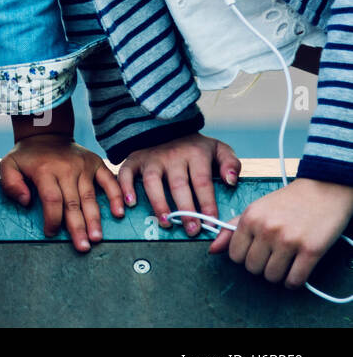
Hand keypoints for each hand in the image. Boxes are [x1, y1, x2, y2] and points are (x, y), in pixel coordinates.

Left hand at [0, 134, 123, 251]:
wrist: (46, 134)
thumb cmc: (27, 155)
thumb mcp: (8, 164)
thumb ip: (10, 183)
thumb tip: (25, 201)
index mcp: (45, 170)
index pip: (52, 199)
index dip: (53, 219)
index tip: (51, 233)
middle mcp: (66, 169)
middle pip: (73, 203)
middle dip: (78, 227)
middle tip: (82, 247)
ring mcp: (83, 166)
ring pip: (90, 197)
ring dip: (95, 219)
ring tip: (96, 238)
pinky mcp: (95, 163)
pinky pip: (109, 181)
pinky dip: (115, 196)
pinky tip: (119, 212)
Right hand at [118, 134, 239, 236]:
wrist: (166, 126)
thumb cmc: (195, 147)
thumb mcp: (218, 149)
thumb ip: (230, 164)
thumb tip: (230, 181)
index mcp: (195, 154)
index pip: (202, 182)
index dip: (207, 203)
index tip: (211, 222)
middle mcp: (172, 155)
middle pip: (178, 185)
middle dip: (186, 210)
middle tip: (192, 230)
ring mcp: (151, 158)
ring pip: (152, 181)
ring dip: (158, 203)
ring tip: (166, 222)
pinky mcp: (135, 159)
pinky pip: (126, 173)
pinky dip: (125, 187)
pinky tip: (130, 204)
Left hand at [208, 178, 352, 287]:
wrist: (322, 190)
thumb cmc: (288, 202)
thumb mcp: (256, 208)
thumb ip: (232, 229)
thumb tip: (212, 250)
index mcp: (250, 218)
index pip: (234, 255)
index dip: (244, 258)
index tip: (254, 253)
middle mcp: (266, 229)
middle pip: (252, 268)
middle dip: (261, 266)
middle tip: (272, 257)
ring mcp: (289, 240)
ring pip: (272, 276)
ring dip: (278, 275)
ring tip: (284, 263)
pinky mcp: (311, 250)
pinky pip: (295, 280)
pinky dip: (294, 281)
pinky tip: (296, 271)